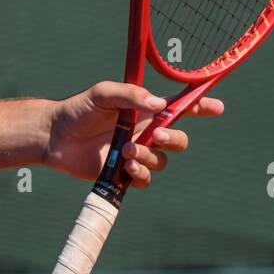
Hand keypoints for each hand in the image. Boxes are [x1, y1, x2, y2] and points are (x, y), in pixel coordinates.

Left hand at [43, 81, 223, 188]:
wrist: (55, 136)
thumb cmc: (78, 110)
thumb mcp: (102, 93)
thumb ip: (131, 95)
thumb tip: (160, 105)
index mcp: (143, 110)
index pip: (179, 107)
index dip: (201, 107)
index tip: (218, 107)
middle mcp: (144, 132)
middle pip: (178, 138)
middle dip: (173, 138)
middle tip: (154, 135)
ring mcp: (135, 153)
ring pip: (162, 161)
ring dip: (149, 158)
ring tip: (127, 152)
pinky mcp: (124, 173)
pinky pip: (145, 179)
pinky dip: (141, 175)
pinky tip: (125, 168)